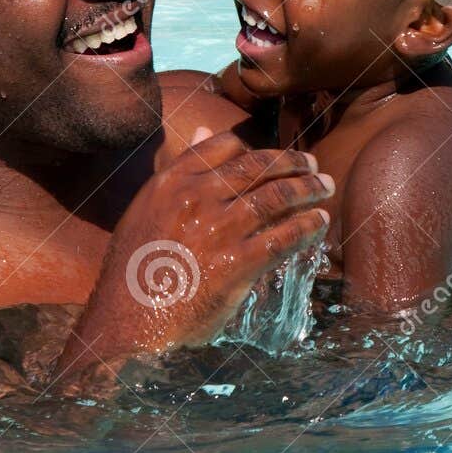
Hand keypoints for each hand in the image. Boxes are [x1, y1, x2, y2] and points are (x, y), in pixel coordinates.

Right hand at [52, 128, 331, 386]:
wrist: (127, 323)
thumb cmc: (133, 270)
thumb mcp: (145, 209)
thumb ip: (176, 170)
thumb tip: (203, 129)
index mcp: (171, 182)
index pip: (223, 146)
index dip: (256, 147)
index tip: (274, 155)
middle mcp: (196, 198)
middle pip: (257, 167)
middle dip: (292, 163)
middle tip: (312, 166)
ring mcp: (218, 229)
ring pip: (276, 196)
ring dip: (307, 189)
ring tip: (324, 188)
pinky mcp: (237, 263)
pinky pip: (283, 236)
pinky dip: (307, 225)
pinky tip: (320, 222)